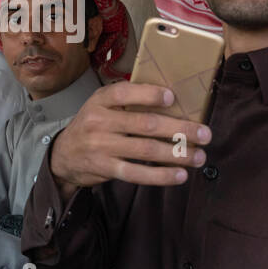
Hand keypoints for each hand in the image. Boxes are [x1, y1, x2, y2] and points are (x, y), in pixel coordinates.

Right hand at [49, 82, 211, 193]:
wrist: (63, 155)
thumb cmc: (93, 125)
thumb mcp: (101, 106)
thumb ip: (127, 102)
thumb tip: (172, 101)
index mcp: (101, 100)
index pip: (124, 92)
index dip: (148, 95)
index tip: (172, 98)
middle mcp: (99, 121)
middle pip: (145, 124)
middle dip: (180, 130)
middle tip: (204, 134)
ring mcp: (101, 146)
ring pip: (145, 150)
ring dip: (177, 154)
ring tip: (199, 156)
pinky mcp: (105, 168)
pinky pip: (136, 173)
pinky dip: (160, 176)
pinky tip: (179, 175)